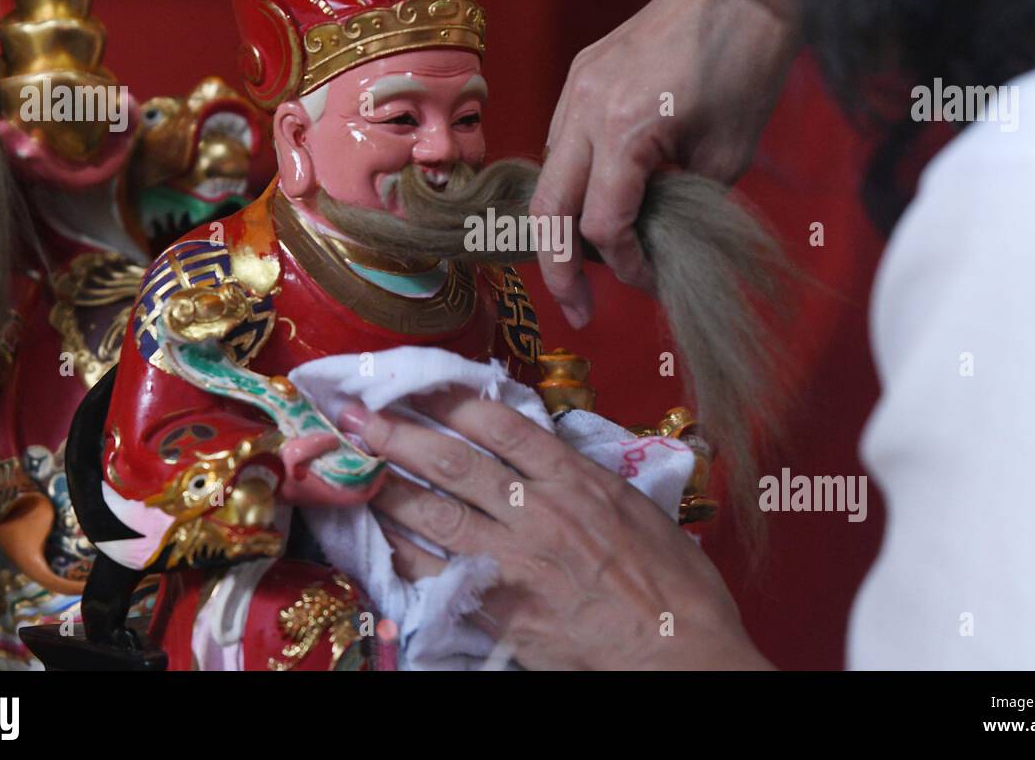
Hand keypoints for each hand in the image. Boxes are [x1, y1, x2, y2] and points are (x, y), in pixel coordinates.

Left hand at [344, 388, 771, 669]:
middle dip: (401, 435)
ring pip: (436, 514)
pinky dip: (400, 553)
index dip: (454, 399)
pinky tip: (376, 535)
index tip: (420, 381)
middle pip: (456, 463)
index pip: (503, 426)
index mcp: (578, 481)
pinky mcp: (500, 611)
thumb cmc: (674, 584)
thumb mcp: (636, 510)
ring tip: (353, 465)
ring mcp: (516, 563)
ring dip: (388, 486)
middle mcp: (540, 513)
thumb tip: (545, 455)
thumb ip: (584, 479)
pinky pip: (436, 575)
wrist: (682, 653)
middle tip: (359, 414)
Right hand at [532, 0, 797, 327]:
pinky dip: (573, 178)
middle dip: (558, 269)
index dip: (626, 265)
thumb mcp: (727, 154)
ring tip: (590, 258)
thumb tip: (657, 241)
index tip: (652, 280)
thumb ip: (683, 204)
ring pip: (546, 174)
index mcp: (624, 128)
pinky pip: (561, 139)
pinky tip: (599, 195)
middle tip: (578, 313)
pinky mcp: (581, 71)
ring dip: (563, 221)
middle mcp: (585, 107)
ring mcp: (576, 85)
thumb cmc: (749, 65)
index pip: (603, 225)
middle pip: (547, 210)